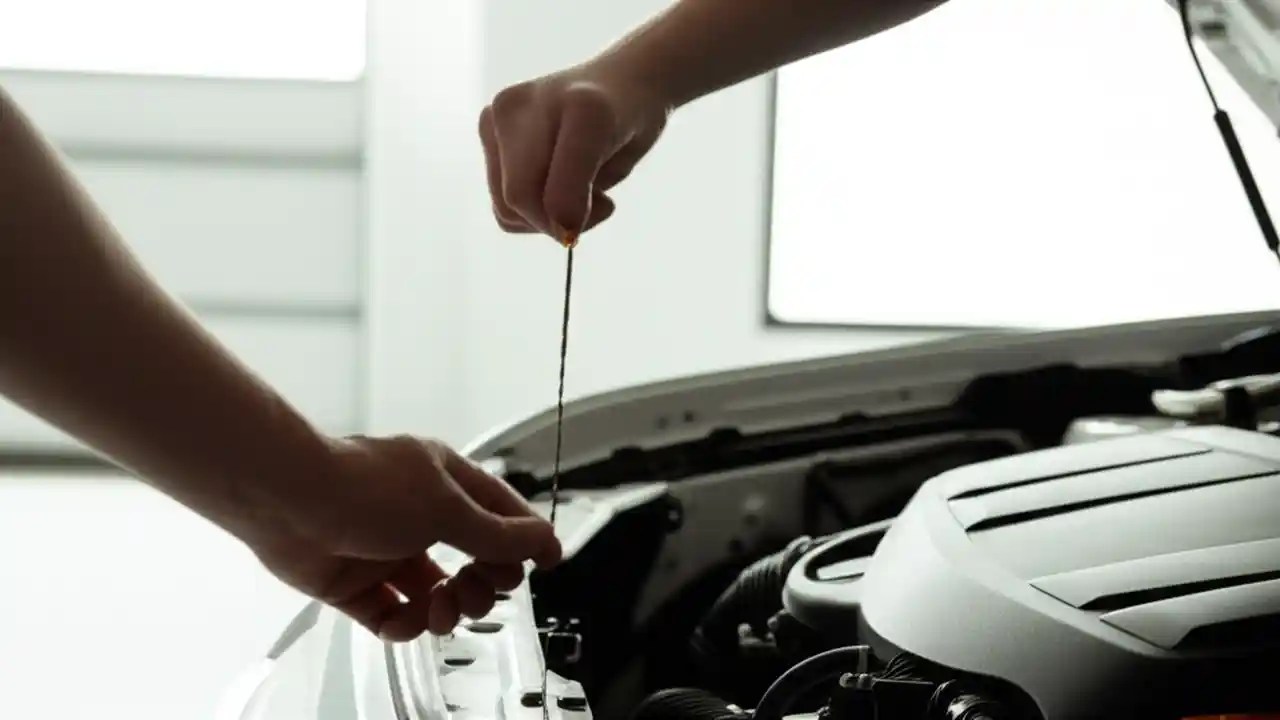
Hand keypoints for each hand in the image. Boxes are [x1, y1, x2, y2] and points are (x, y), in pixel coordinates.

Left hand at [244, 435, 560, 640]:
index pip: (501, 512)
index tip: (549, 564)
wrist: (288, 500)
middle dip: (484, 581)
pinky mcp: (354, 582)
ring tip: (440, 612)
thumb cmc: (364, 487)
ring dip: (447, 608)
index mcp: (446, 481)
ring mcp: (385, 549)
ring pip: (436, 591)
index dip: (527, 539)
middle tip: (479, 590)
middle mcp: (418, 514)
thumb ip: (497, 534)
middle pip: (472, 558)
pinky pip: (393, 614)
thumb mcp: (447, 509)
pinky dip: (404, 623)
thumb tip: (543, 539)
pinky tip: (405, 619)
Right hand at [479, 60, 670, 242]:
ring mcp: (496, 114)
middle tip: (599, 198)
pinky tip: (554, 182)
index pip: (556, 188)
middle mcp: (525, 103)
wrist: (615, 81)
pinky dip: (529, 206)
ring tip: (577, 187)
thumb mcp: (623, 161)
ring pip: (505, 207)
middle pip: (517, 201)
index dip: (570, 217)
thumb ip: (578, 192)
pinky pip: (501, 201)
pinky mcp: (487, 128)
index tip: (608, 206)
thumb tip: (558, 232)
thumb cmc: (628, 118)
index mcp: (579, 108)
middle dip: (557, 218)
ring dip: (544, 215)